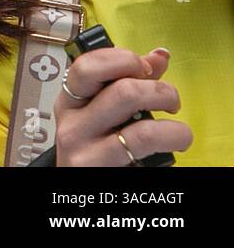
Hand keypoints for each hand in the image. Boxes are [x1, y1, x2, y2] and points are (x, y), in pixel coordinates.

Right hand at [54, 47, 191, 165]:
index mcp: (70, 100)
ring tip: (176, 123)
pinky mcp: (98, 166)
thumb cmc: (100, 150)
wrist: (85, 192)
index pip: (87, 65)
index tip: (145, 69)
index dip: (123, 59)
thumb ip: (130, 82)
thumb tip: (159, 55)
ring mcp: (82, 145)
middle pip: (120, 86)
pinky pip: (144, 138)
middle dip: (158, 88)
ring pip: (131, 104)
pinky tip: (176, 141)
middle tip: (168, 99)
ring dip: (167, 106)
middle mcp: (71, 120)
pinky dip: (174, 134)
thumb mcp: (105, 116)